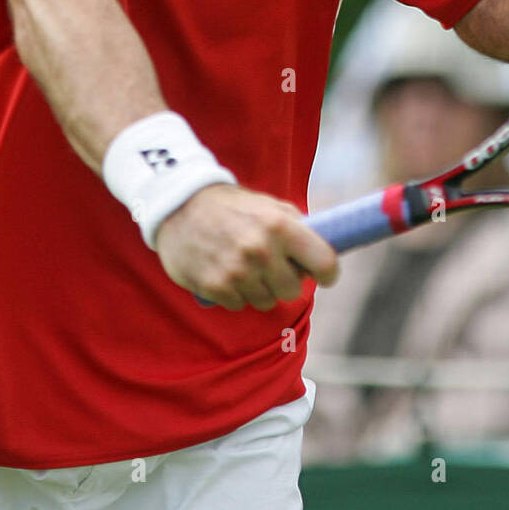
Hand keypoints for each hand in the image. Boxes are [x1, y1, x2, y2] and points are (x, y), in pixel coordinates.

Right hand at [154, 183, 338, 309]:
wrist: (179, 206)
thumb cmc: (232, 206)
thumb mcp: (269, 205)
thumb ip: (297, 226)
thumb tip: (324, 249)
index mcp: (280, 226)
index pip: (324, 261)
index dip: (328, 272)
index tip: (325, 275)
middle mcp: (261, 250)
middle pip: (293, 290)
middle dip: (285, 281)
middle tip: (271, 266)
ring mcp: (237, 271)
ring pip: (266, 301)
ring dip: (259, 288)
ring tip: (244, 265)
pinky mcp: (216, 287)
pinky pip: (239, 304)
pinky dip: (235, 292)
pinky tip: (224, 270)